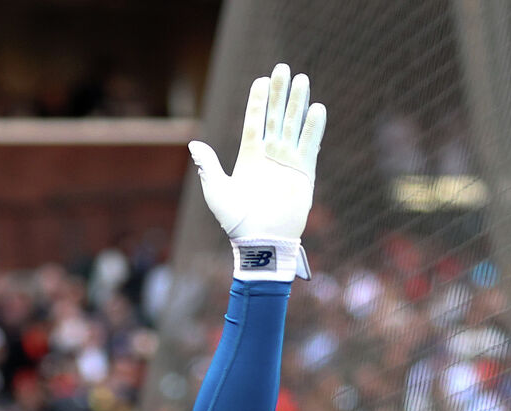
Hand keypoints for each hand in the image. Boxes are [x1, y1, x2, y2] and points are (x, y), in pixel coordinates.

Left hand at [187, 63, 324, 279]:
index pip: (254, 122)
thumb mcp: (217, 192)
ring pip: (294, 125)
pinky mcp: (304, 172)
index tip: (261, 80)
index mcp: (249, 157)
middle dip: (279, 93)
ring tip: (301, 79)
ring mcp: (288, 161)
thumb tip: (193, 144)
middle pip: (276, 116)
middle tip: (283, 68)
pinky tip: (316, 108)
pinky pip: (310, 144)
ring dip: (297, 103)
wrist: (262, 241)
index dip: (257, 101)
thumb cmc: (237, 222)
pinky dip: (314, 127)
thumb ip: (208, 167)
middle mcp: (269, 155)